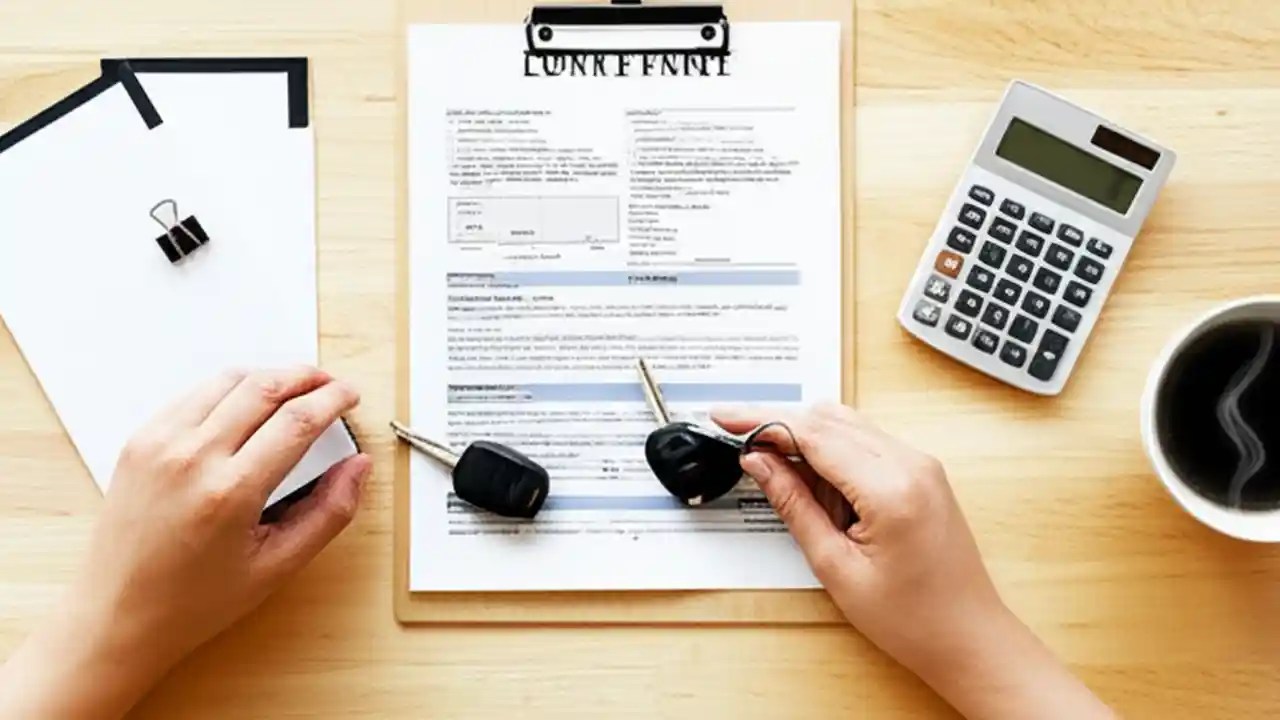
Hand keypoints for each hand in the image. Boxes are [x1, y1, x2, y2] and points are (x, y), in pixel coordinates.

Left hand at [0, 367, 370, 719]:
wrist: (117, 615)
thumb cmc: (195, 601)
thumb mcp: (277, 567)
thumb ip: (329, 513)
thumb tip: (358, 466)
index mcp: (231, 492)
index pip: (297, 420)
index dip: (333, 399)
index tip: (350, 396)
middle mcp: (191, 458)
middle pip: (264, 387)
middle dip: (306, 377)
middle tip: (330, 384)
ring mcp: (158, 444)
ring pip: (227, 381)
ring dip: (269, 376)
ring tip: (294, 389)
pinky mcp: (138, 442)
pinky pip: (193, 395)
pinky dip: (228, 390)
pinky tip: (246, 405)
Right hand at [714, 404, 1112, 719]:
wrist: (967, 637)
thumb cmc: (914, 619)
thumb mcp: (836, 566)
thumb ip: (795, 506)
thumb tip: (760, 463)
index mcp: (892, 489)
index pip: (813, 434)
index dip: (762, 421)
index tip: (726, 417)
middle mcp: (912, 465)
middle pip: (828, 419)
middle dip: (778, 423)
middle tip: (737, 438)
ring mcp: (921, 465)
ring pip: (846, 425)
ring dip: (803, 435)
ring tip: (769, 465)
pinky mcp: (921, 473)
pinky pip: (866, 442)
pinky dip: (830, 448)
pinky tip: (807, 474)